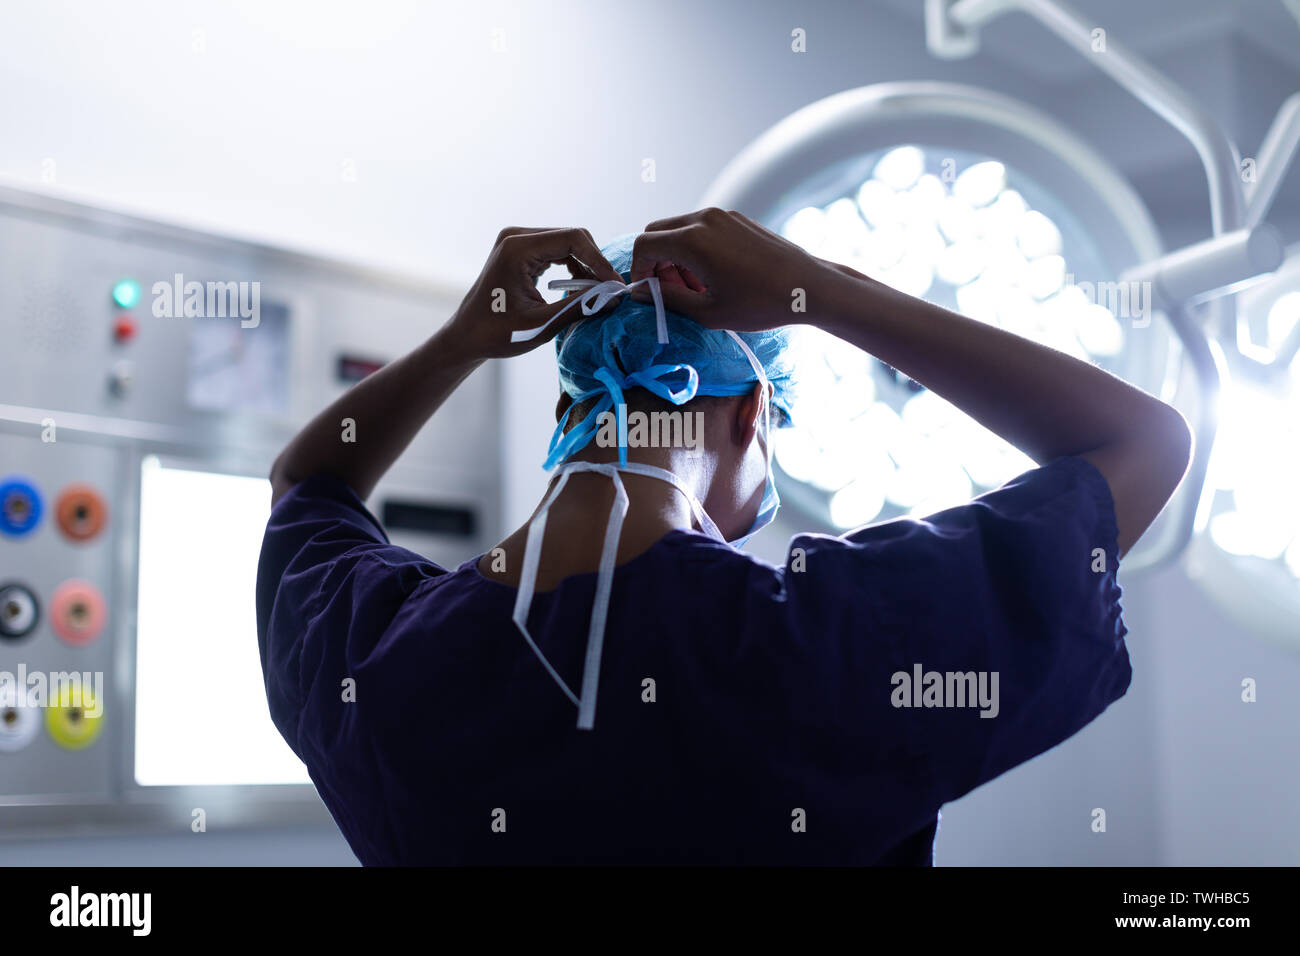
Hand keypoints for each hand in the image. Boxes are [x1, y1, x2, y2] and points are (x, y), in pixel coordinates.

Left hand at [444, 226, 622, 359]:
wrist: (467, 336)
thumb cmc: (498, 334)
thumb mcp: (542, 324)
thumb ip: (579, 307)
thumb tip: (614, 298)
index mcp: (517, 249)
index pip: (572, 239)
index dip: (599, 260)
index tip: (615, 284)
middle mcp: (516, 237)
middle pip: (572, 236)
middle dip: (595, 262)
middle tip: (611, 290)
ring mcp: (517, 241)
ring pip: (567, 242)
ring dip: (586, 265)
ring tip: (598, 291)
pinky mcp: (520, 249)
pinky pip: (556, 250)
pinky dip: (573, 266)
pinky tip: (580, 287)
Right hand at [626, 208, 849, 331]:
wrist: (808, 286)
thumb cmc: (760, 304)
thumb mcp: (707, 311)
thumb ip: (666, 299)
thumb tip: (639, 293)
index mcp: (692, 240)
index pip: (644, 246)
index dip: (638, 271)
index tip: (648, 293)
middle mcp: (704, 218)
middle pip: (658, 232)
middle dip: (656, 262)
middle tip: (671, 291)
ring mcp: (723, 215)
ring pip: (680, 229)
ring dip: (676, 256)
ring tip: (696, 288)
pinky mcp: (738, 218)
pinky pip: (703, 228)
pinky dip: (696, 249)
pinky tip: (715, 276)